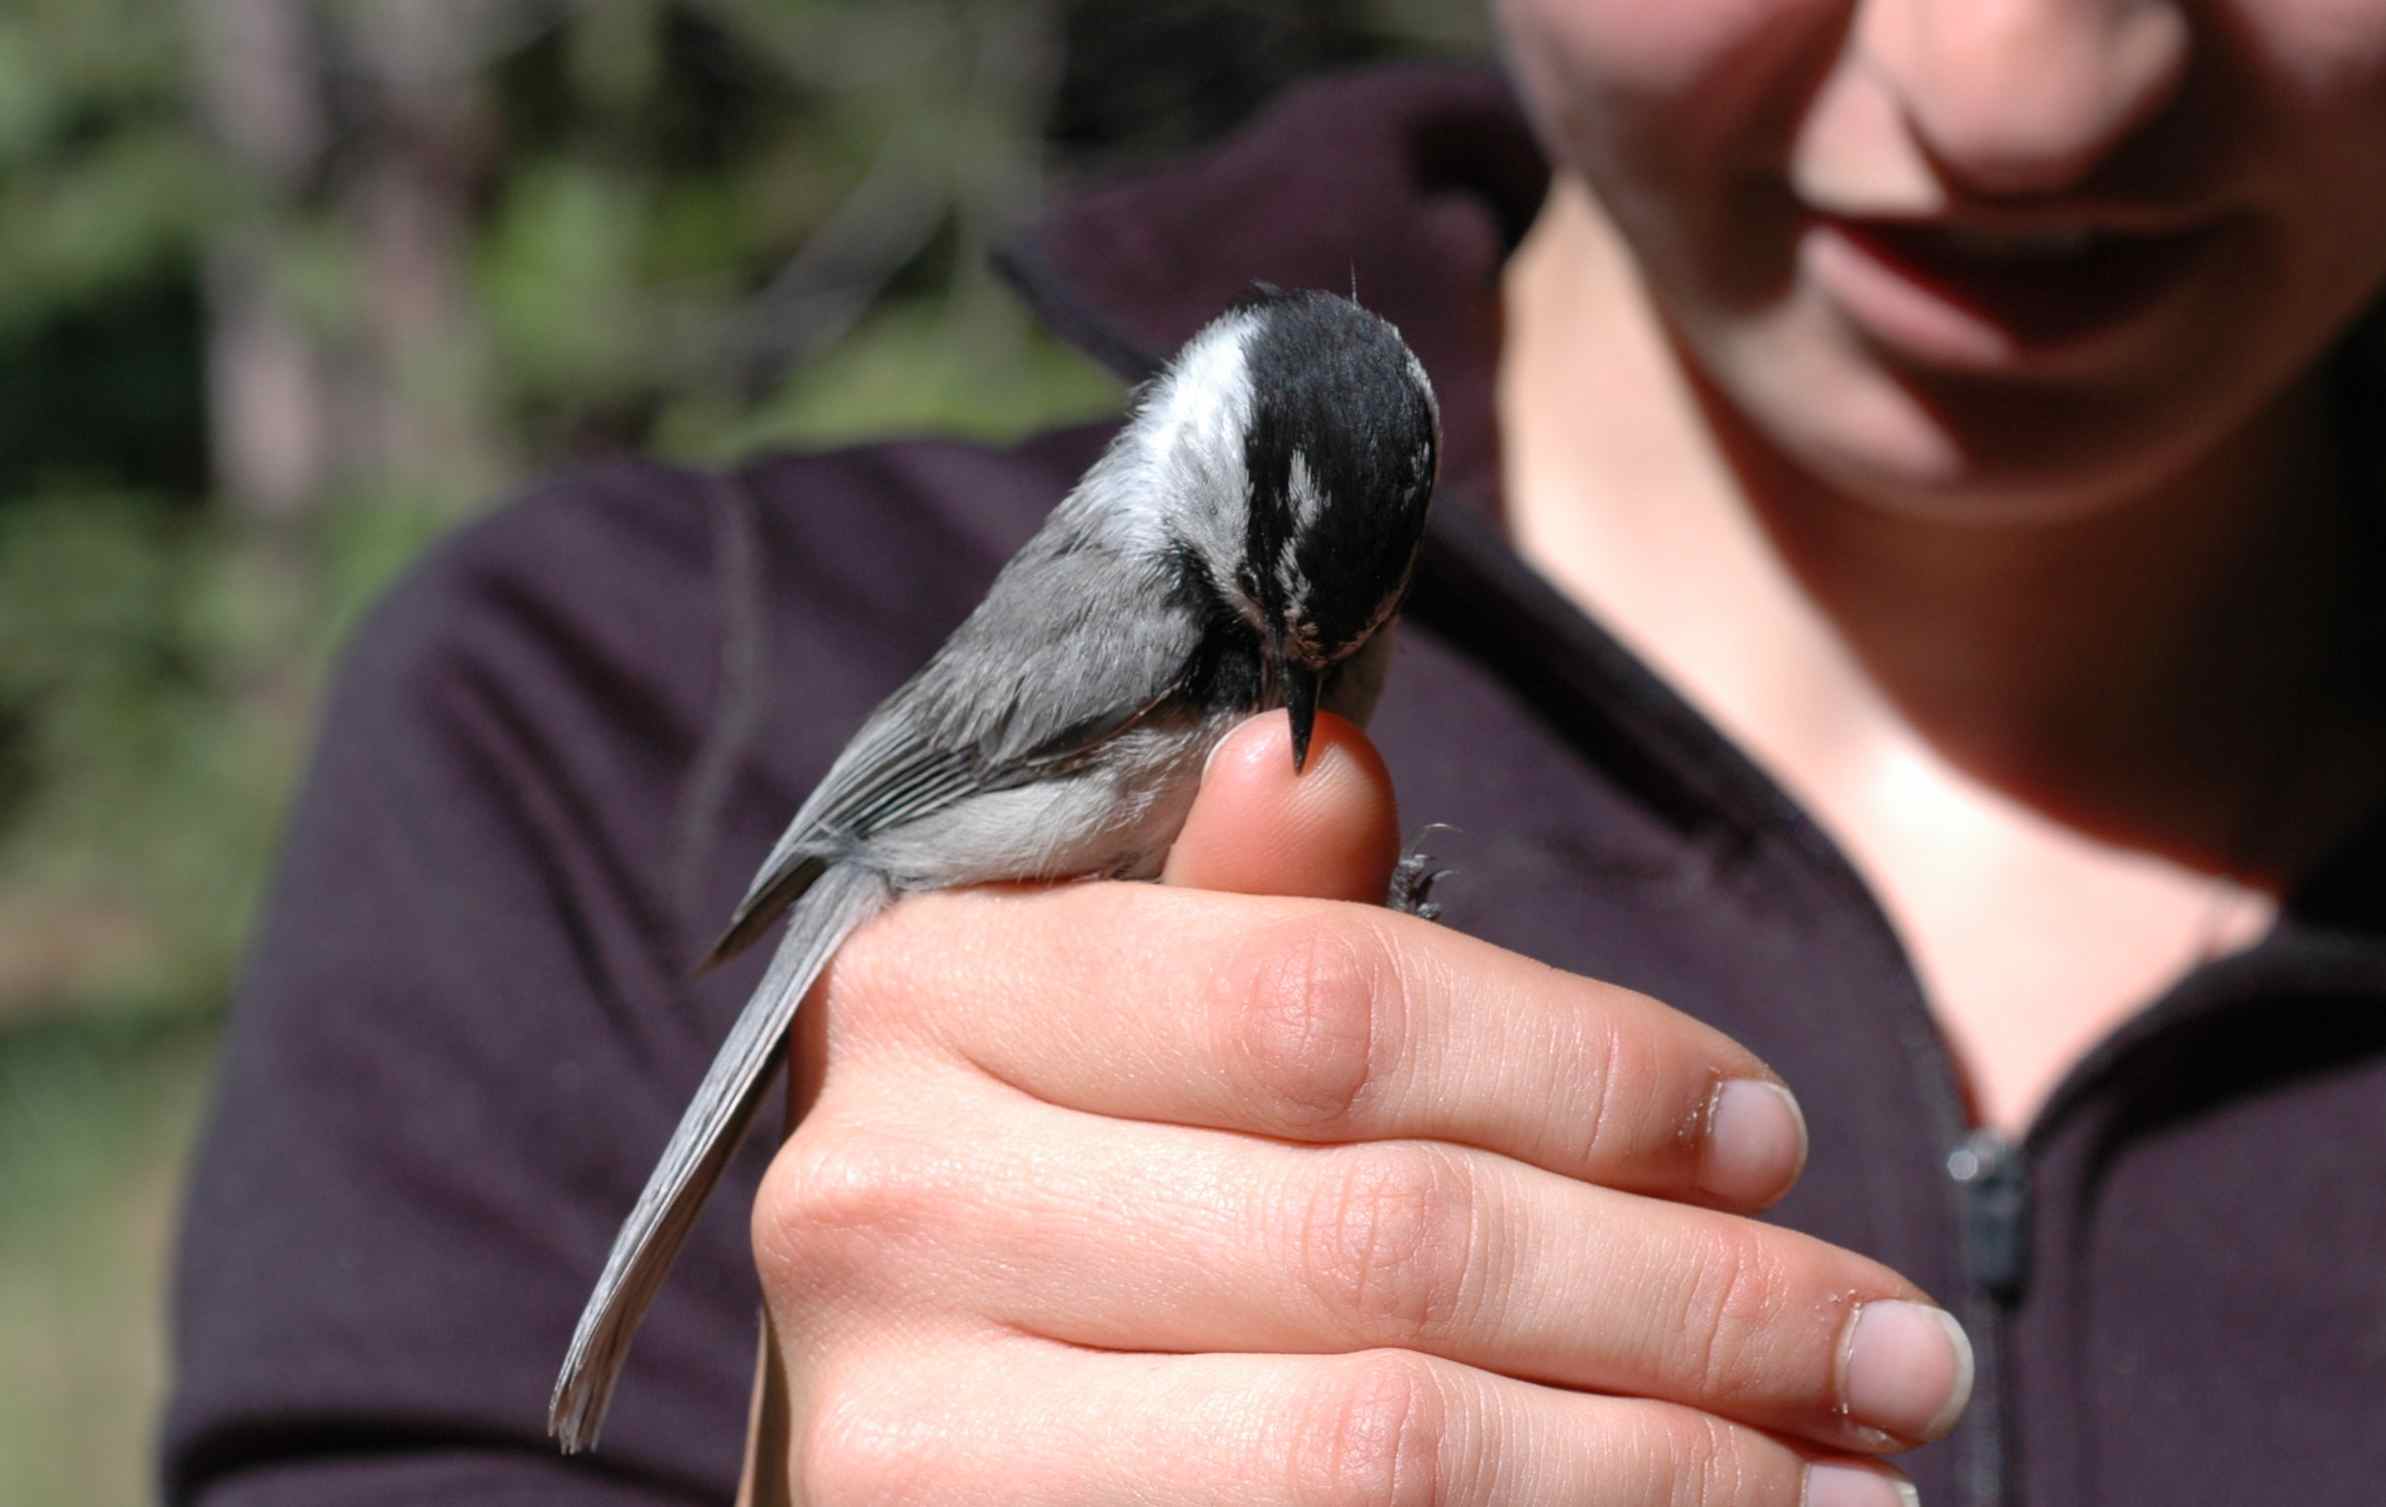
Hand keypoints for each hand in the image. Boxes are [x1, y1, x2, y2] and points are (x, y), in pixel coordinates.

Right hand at [754, 712, 1968, 1504]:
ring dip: (1675, 1467)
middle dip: (1698, 1301)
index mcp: (933, 993)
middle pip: (1390, 1241)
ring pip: (1386, 1443)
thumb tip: (1326, 751)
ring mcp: (908, 1426)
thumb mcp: (1109, 1029)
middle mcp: (886, 1198)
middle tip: (1904, 1348)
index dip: (1590, 1072)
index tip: (1774, 1135)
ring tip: (1860, 1474)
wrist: (902, 1433)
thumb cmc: (1032, 1202)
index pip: (1326, 1009)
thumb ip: (1231, 918)